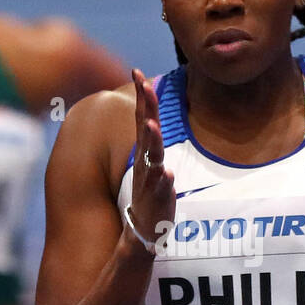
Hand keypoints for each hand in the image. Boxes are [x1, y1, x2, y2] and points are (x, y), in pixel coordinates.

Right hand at [126, 68, 175, 249]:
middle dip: (146, 107)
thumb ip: (152, 140)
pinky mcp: (157, 200)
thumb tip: (150, 116)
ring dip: (152, 141)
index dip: (142, 96)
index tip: (137, 72)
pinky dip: (163, 180)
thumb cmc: (150, 193)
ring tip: (152, 126)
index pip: (142, 118)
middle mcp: (146, 162)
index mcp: (145, 151)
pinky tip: (167, 172)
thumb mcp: (151, 163)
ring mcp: (150, 180)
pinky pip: (161, 188)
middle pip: (146, 130)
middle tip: (145, 86)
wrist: (143, 232)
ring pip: (151, 157)